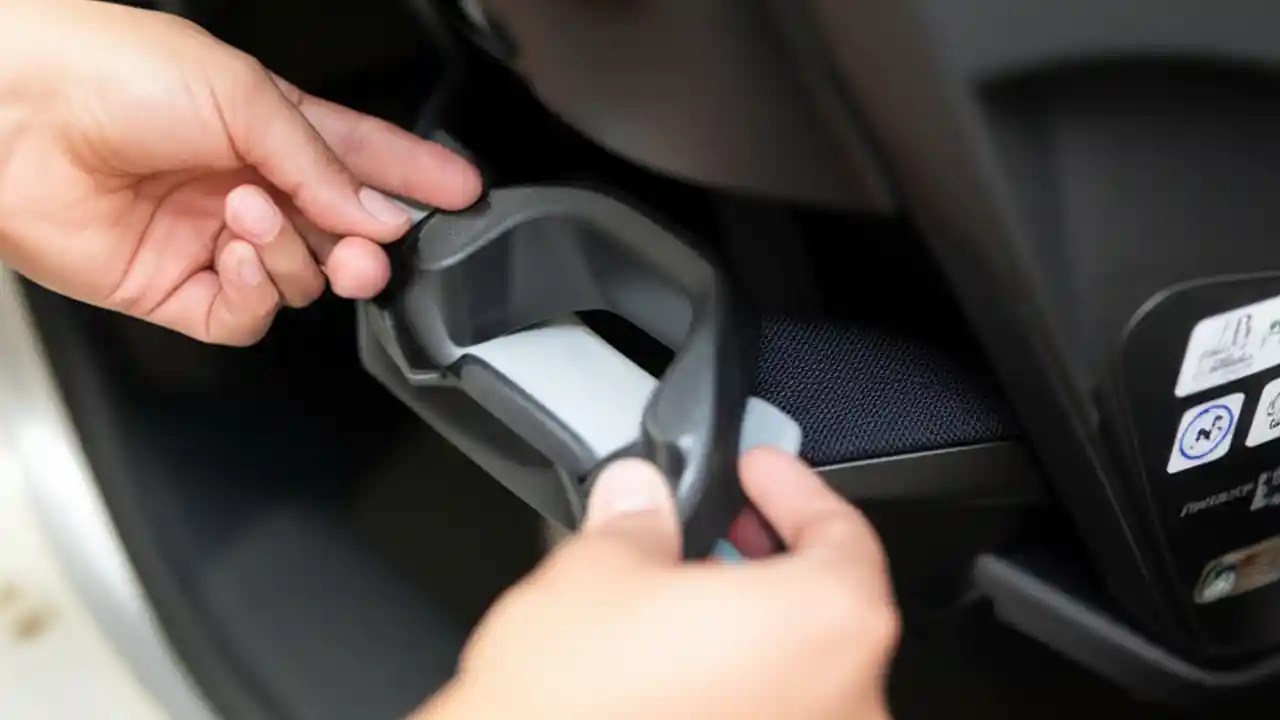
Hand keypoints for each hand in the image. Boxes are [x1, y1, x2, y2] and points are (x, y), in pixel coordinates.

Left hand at [0, 0, 480, 344]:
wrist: (11, 115)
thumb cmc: (108, 71)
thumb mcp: (241, 93)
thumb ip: (320, 161)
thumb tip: (377, 212)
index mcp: (267, 126)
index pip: (362, 157)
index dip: (415, 176)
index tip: (463, 193)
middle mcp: (246, 185)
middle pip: (340, 234)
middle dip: (368, 245)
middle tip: (376, 248)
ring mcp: (213, 240)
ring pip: (301, 279)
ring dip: (293, 252)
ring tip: (250, 212)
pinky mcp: (178, 290)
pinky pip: (249, 314)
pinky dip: (258, 291)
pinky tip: (238, 253)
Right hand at [420, 449, 899, 719]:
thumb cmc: (571, 714)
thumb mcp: (594, 573)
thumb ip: (638, 521)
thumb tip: (640, 498)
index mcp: (823, 628)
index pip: (843, 535)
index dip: (794, 490)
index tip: (761, 473)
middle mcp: (845, 704)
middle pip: (828, 610)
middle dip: (766, 559)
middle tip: (721, 527)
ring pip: (799, 673)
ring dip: (749, 630)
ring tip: (682, 599)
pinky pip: (768, 717)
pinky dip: (736, 689)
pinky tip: (675, 671)